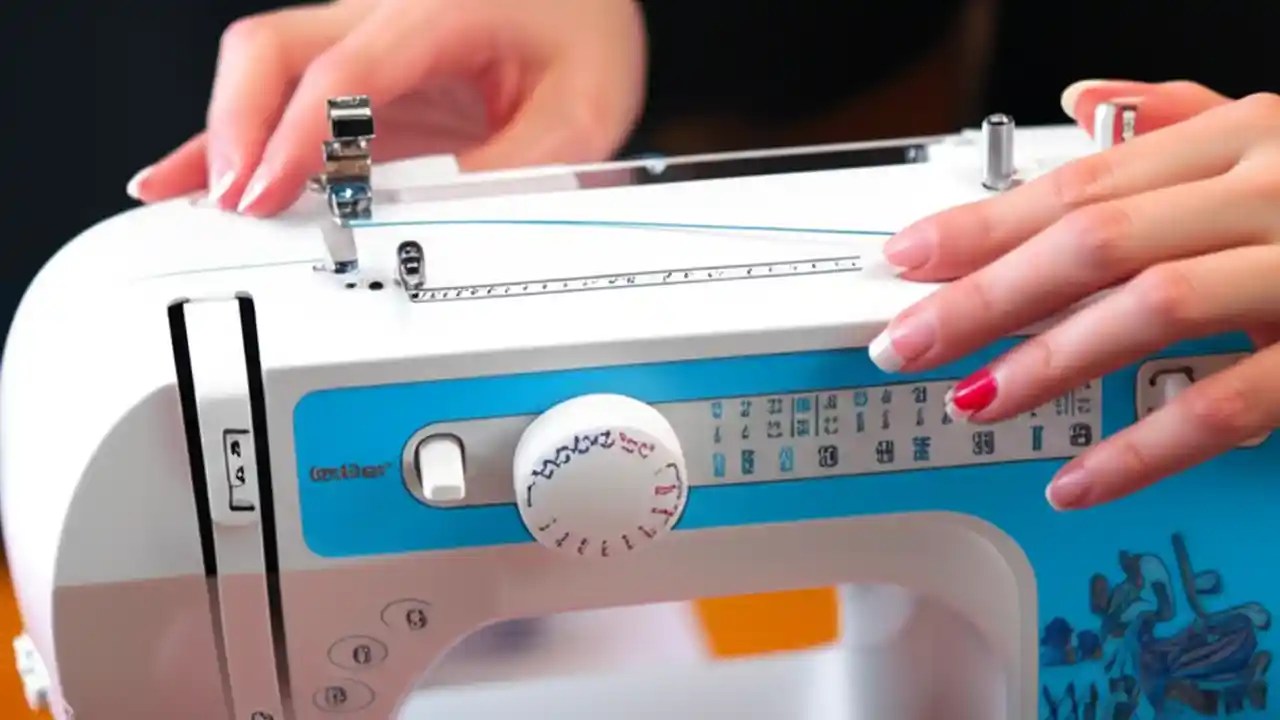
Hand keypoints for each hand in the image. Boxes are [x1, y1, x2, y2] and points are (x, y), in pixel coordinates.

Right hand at [126, 0, 646, 216]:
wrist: (582, 2)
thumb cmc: (584, 37)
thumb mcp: (581, 115)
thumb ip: (516, 169)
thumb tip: (440, 230)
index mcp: (441, 11)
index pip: (346, 72)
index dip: (298, 137)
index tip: (268, 192)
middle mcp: (386, 14)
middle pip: (273, 51)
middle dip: (238, 129)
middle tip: (238, 203)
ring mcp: (363, 39)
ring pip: (261, 67)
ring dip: (222, 134)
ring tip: (184, 197)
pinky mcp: (359, 71)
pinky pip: (281, 95)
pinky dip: (237, 135)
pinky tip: (194, 173)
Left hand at [867, 79, 1279, 510]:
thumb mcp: (1277, 138)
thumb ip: (1178, 117)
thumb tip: (1079, 98)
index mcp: (1240, 140)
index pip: (1079, 179)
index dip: (980, 225)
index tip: (903, 262)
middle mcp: (1268, 191)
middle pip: (1096, 239)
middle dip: (985, 294)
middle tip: (908, 340)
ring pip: (1154, 308)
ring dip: (1050, 361)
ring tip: (976, 398)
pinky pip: (1230, 402)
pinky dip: (1144, 446)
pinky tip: (1078, 477)